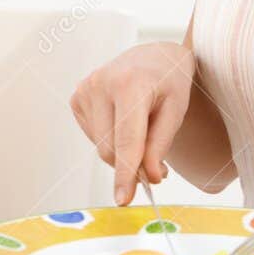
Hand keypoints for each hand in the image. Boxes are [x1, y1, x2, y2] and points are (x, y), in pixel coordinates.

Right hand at [70, 42, 196, 206]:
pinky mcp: (76, 97)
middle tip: (156, 165)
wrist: (154, 55)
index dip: (125, 172)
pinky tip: (123, 119)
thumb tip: (150, 177)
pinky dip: (110, 139)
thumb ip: (161, 145)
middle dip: (131, 165)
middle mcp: (100, 83)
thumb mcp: (176, 110)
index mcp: (130, 83)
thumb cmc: (169, 81)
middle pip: (110, 149)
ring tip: (142, 130)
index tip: (123, 199)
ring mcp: (84, 89)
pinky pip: (93, 136)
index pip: (126, 139)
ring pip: (100, 146)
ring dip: (121, 151)